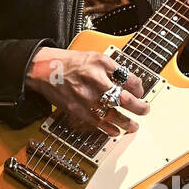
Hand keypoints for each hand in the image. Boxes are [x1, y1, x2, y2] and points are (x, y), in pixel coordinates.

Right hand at [25, 47, 148, 135]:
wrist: (44, 70)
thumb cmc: (70, 63)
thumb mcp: (95, 57)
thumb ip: (114, 68)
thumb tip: (130, 82)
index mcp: (101, 67)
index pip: (129, 80)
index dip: (139, 88)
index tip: (140, 92)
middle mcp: (94, 83)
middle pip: (124, 99)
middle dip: (139, 108)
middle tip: (144, 110)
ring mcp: (85, 98)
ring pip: (112, 115)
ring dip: (126, 123)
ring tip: (133, 126)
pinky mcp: (76, 109)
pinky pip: (96, 123)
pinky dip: (107, 129)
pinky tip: (114, 131)